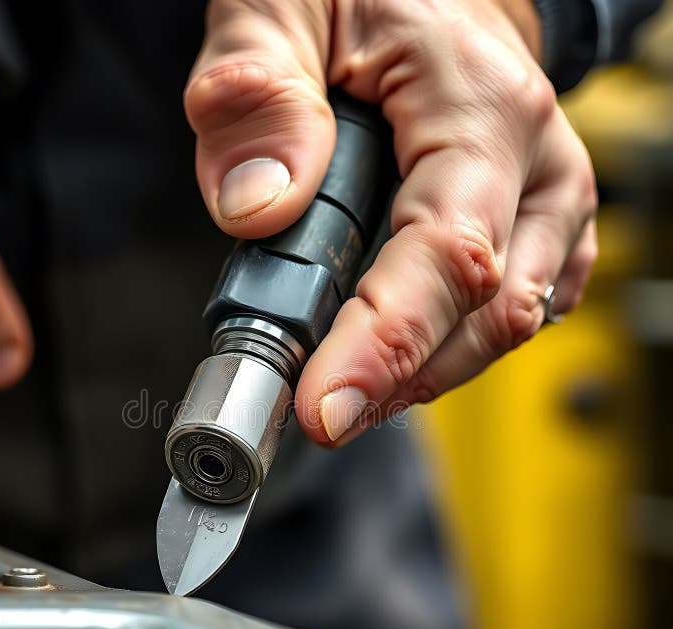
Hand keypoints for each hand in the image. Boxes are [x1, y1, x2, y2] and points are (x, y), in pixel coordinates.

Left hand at [185, 0, 597, 444]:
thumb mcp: (284, 4)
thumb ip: (259, 92)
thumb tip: (257, 203)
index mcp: (481, 108)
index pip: (446, 255)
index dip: (386, 345)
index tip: (322, 409)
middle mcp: (535, 165)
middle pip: (488, 313)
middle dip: (399, 380)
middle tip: (318, 414)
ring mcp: (545, 204)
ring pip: (506, 326)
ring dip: (423, 374)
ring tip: (346, 389)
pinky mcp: (537, 231)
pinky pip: (512, 313)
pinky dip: (451, 349)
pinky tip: (399, 357)